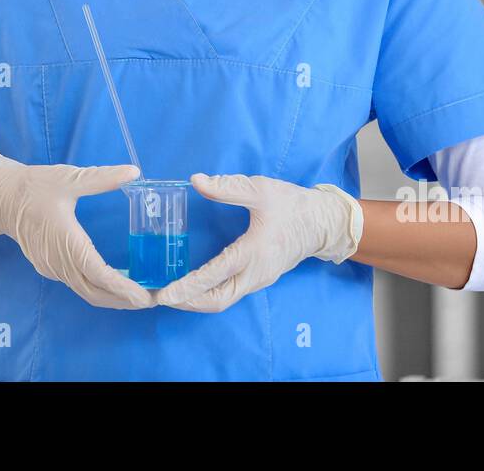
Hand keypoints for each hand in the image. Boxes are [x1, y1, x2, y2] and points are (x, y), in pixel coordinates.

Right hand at [0, 153, 153, 309]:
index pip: (99, 274)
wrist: (0, 198)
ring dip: (113, 297)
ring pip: (87, 292)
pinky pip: (78, 285)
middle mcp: (59, 262)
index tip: (145, 296)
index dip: (123, 288)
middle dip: (125, 300)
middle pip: (95, 292)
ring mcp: (53, 268)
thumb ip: (101, 178)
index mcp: (65, 242)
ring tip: (140, 295)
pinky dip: (100, 289)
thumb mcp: (68, 178)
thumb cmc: (33, 187)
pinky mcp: (50, 267)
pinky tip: (116, 282)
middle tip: (153, 299)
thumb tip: (133, 172)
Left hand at [156, 173, 362, 312]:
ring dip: (197, 300)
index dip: (187, 287)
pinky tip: (193, 286)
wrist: (323, 223)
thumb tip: (196, 180)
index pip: (214, 276)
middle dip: (187, 302)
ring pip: (224, 300)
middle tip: (160, 297)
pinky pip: (230, 294)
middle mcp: (255, 274)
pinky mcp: (259, 278)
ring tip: (171, 294)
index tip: (164, 294)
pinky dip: (209, 295)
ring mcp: (258, 280)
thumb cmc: (293, 205)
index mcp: (253, 253)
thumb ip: (228, 187)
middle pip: (217, 300)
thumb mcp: (261, 190)